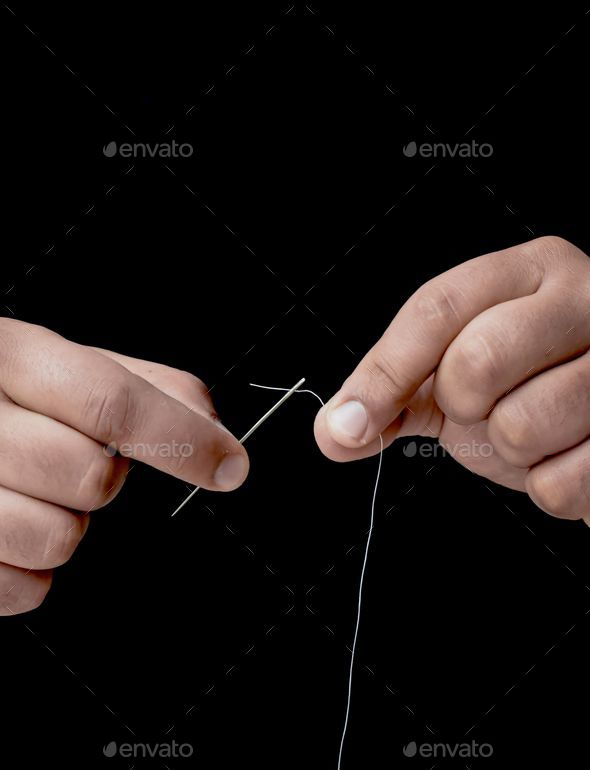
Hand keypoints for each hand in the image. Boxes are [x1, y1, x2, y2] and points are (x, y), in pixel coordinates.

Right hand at [0, 319, 248, 614]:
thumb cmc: (8, 395)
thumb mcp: (70, 366)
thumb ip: (149, 386)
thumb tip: (211, 424)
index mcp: (9, 356)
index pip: (112, 403)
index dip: (183, 440)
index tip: (229, 464)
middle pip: (90, 476)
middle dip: (106, 479)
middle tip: (78, 459)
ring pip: (57, 539)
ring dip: (67, 524)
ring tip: (36, 492)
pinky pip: (23, 588)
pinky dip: (32, 568)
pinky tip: (13, 527)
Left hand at [315, 236, 589, 524]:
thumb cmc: (529, 383)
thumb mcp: (458, 370)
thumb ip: (396, 393)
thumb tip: (334, 431)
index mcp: (531, 272)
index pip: (437, 308)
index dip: (385, 372)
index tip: (350, 424)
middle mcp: (585, 299)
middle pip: (474, 362)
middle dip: (462, 409)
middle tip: (485, 411)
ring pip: (521, 426)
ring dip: (510, 452)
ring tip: (535, 432)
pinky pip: (559, 484)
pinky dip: (547, 486)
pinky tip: (568, 456)